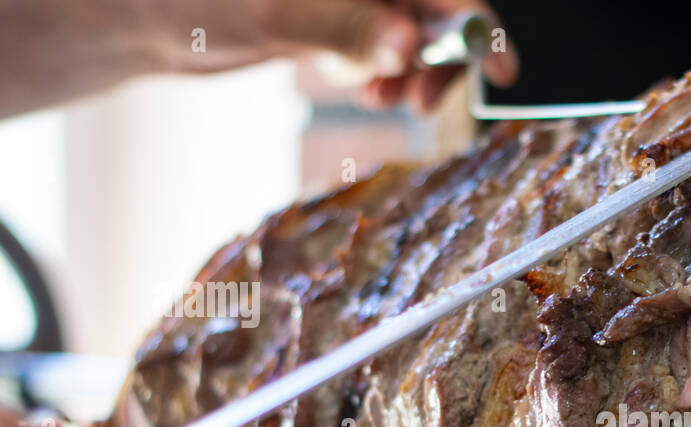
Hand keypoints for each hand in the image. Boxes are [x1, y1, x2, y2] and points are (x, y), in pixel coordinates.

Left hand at [0, 0, 517, 117]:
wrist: (140, 16)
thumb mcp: (273, 15)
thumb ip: (346, 27)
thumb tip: (407, 44)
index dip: (476, 17)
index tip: (499, 65)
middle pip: (436, 6)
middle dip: (442, 54)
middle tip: (424, 101)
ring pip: (415, 30)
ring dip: (414, 71)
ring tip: (382, 98)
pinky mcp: (339, 12)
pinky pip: (386, 44)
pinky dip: (385, 71)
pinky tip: (357, 83)